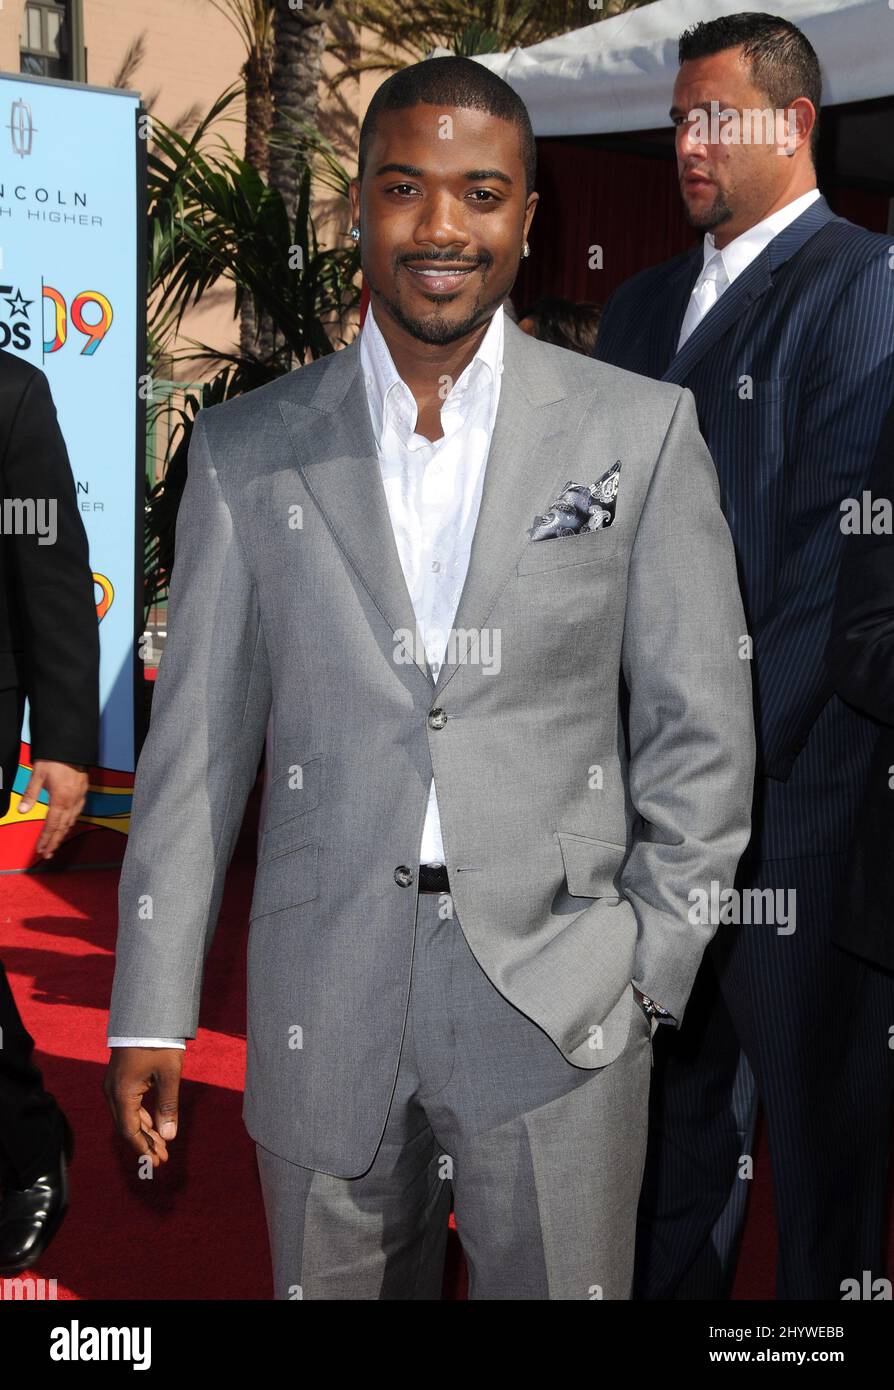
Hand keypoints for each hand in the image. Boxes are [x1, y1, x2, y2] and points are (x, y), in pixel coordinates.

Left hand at [17, 759, 88, 858]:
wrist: (72, 745)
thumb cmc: (55, 758)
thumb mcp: (38, 774)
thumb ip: (30, 794)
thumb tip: (23, 810)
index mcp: (60, 798)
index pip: (52, 825)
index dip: (46, 839)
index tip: (41, 849)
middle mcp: (72, 800)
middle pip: (63, 827)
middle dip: (55, 841)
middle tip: (48, 854)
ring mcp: (79, 796)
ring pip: (72, 821)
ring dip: (63, 833)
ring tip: (56, 842)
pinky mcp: (83, 791)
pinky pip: (78, 812)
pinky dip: (71, 821)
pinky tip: (68, 823)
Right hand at [104, 1047, 182, 1169]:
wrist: (147, 1015)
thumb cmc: (159, 1043)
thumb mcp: (169, 1075)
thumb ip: (168, 1106)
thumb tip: (169, 1136)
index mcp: (122, 1094)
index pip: (130, 1130)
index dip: (143, 1148)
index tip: (156, 1161)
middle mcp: (112, 1092)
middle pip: (127, 1126)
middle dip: (145, 1143)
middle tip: (162, 1158)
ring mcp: (114, 1085)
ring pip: (127, 1116)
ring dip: (144, 1131)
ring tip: (161, 1146)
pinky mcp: (119, 1079)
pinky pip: (128, 1105)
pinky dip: (141, 1117)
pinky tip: (154, 1125)